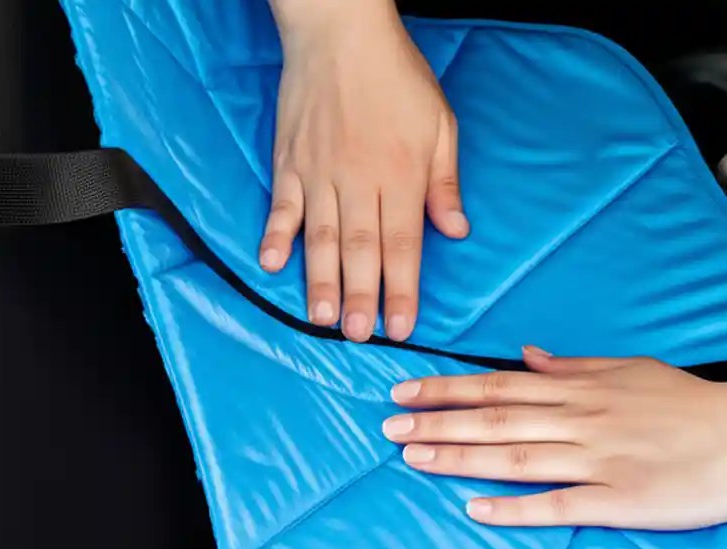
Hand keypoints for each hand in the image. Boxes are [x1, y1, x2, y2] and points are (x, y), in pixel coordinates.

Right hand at [263, 0, 468, 341]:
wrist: (341, 32)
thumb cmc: (397, 76)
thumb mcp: (440, 124)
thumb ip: (445, 182)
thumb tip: (456, 231)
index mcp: (401, 175)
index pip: (403, 244)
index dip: (402, 289)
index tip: (400, 327)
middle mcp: (359, 180)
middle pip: (359, 249)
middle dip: (359, 297)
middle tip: (357, 336)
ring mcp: (319, 172)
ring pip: (319, 236)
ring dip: (319, 280)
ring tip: (318, 318)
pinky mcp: (289, 160)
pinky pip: (282, 205)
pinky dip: (275, 235)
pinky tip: (271, 264)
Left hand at [381, 347, 726, 529]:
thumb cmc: (692, 404)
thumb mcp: (631, 369)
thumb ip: (575, 366)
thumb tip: (527, 355)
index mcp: (583, 388)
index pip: (500, 384)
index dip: (447, 388)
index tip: (403, 390)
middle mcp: (582, 420)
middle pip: (496, 418)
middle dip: (437, 422)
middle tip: (387, 428)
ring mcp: (600, 460)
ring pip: (516, 456)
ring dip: (460, 456)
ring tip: (413, 458)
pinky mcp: (620, 499)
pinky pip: (559, 503)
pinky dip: (515, 506)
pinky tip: (476, 508)